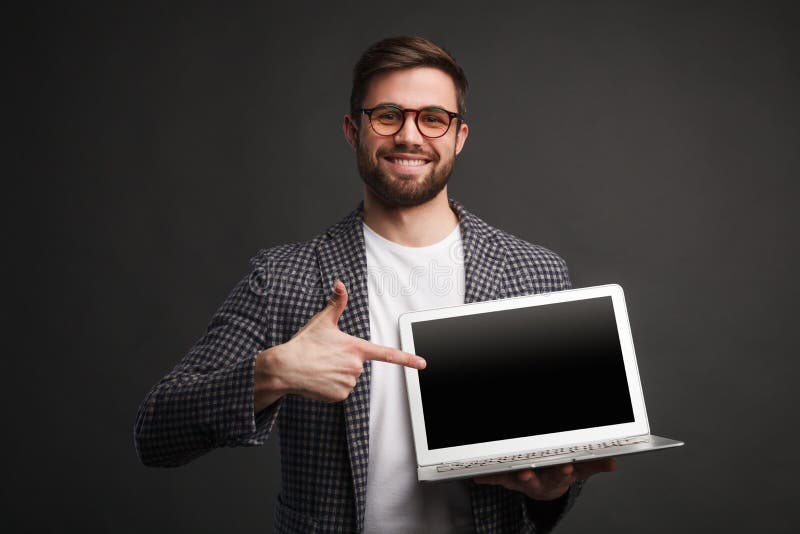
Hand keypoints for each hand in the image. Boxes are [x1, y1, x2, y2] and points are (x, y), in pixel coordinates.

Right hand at [254, 280, 425, 408]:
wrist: (286, 367)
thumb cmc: (305, 343)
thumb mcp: (322, 321)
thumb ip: (337, 302)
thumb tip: (340, 283)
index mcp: (356, 348)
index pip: (388, 354)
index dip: (407, 359)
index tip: (423, 364)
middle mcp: (356, 367)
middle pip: (358, 365)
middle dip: (344, 362)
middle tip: (326, 357)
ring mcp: (349, 382)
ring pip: (349, 379)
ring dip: (337, 374)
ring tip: (321, 368)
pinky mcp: (340, 396)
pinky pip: (341, 391)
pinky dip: (331, 387)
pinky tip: (319, 380)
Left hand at [474, 458, 616, 500]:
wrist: (545, 489)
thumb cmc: (559, 474)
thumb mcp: (578, 471)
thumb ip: (594, 465)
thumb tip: (613, 463)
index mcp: (556, 477)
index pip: (562, 475)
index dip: (563, 471)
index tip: (566, 467)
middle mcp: (538, 480)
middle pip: (535, 479)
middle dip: (532, 477)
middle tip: (528, 473)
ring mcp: (522, 481)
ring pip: (514, 479)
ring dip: (508, 477)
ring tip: (500, 472)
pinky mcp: (508, 479)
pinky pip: (496, 478)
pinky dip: (486, 478)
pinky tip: (477, 477)